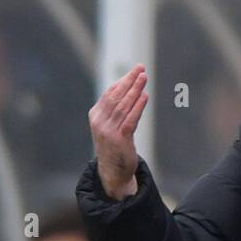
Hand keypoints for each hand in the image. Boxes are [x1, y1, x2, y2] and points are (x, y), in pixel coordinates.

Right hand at [88, 63, 148, 199]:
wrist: (112, 173)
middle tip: (140, 68)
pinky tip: (145, 96)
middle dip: (129, 81)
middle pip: (116, 96)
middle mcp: (100, 122)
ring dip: (135, 90)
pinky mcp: (120, 139)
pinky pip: (130, 119)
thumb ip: (115, 110)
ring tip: (144, 78)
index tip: (134, 71)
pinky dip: (138, 106)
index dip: (122, 81)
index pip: (110, 93)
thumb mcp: (109, 126)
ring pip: (124, 105)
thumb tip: (127, 89)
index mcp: (96, 116)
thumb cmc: (113, 147)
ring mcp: (109, 131)